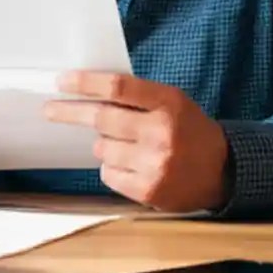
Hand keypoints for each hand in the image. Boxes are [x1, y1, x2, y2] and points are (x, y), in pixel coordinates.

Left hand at [43, 71, 228, 211]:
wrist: (223, 171)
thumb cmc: (189, 130)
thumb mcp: (171, 102)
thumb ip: (136, 96)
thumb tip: (86, 91)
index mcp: (168, 103)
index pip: (117, 87)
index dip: (85, 83)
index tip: (61, 81)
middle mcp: (161, 132)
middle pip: (101, 118)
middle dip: (70, 112)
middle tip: (50, 109)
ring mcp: (154, 163)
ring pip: (102, 148)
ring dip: (104, 145)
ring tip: (128, 146)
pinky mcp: (148, 190)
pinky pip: (108, 174)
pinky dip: (112, 168)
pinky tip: (134, 166)